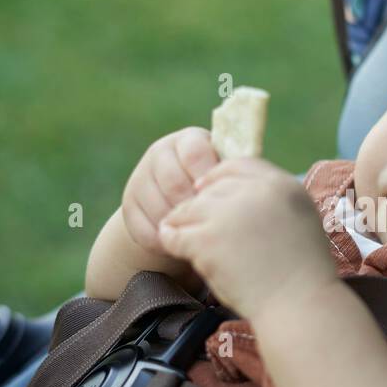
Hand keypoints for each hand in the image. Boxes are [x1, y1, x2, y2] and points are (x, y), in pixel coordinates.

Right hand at [120, 127, 219, 278]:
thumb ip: (234, 175)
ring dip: (179, 226)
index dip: (209, 177)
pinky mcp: (129, 204)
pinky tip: (177, 245)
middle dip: (194, 208)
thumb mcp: (224, 177)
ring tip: (197, 237)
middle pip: (174, 182)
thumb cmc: (215, 191)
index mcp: (190, 141)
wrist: (179, 207)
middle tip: (210, 225)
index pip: (196, 152)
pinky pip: (142, 226)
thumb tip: (257, 182)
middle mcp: (161, 153)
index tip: (222, 198)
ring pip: (158, 205)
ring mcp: (141, 177)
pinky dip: (161, 241)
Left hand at [157, 157, 338, 322]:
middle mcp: (255, 192)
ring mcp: (228, 214)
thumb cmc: (305, 273)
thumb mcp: (302, 220)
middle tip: (197, 225)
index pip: (238, 164)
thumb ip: (275, 202)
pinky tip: (172, 245)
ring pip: (189, 209)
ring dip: (184, 224)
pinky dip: (171, 240)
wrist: (299, 305)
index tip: (205, 188)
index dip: (217, 176)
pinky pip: (176, 233)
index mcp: (282, 185)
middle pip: (211, 189)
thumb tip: (246, 193)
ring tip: (182, 237)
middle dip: (201, 206)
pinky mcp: (207, 239)